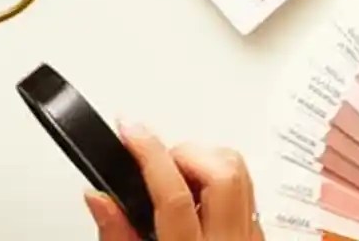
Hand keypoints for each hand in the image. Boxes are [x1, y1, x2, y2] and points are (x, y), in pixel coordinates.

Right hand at [84, 122, 264, 240]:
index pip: (175, 196)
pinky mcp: (259, 240)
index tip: (129, 129)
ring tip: (175, 176)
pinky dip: (221, 181)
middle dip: (185, 151)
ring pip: (241, 175)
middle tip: (156, 161)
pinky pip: (248, 194)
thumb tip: (99, 195)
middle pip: (223, 173)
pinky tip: (198, 197)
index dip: (149, 153)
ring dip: (205, 161)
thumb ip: (116, 237)